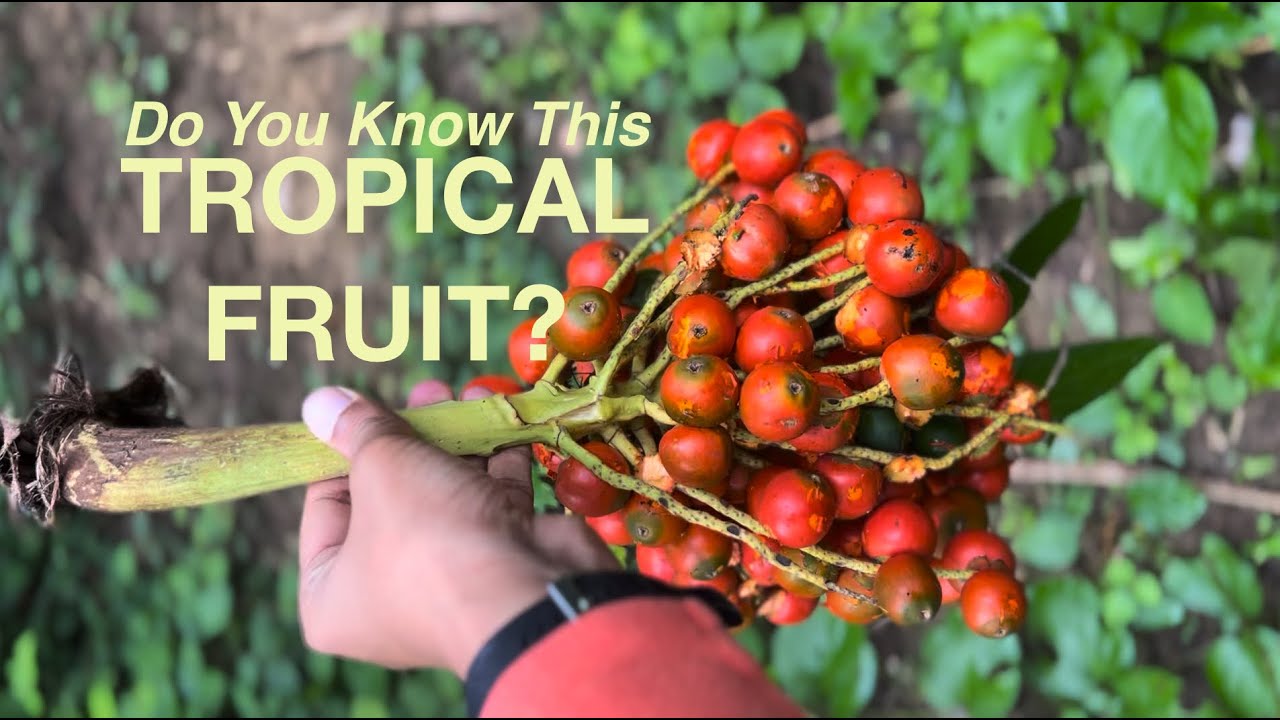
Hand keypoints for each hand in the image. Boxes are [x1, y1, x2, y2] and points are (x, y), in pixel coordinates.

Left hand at [296, 380, 616, 674]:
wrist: (527, 594)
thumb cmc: (428, 540)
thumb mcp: (381, 467)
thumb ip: (356, 428)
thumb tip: (320, 401)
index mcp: (331, 595)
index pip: (325, 507)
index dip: (344, 449)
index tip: (362, 407)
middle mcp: (386, 595)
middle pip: (390, 495)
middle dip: (410, 436)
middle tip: (425, 393)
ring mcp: (448, 580)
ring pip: (444, 494)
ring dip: (455, 440)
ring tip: (459, 394)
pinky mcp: (498, 562)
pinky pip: (488, 503)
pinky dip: (494, 459)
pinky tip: (494, 413)